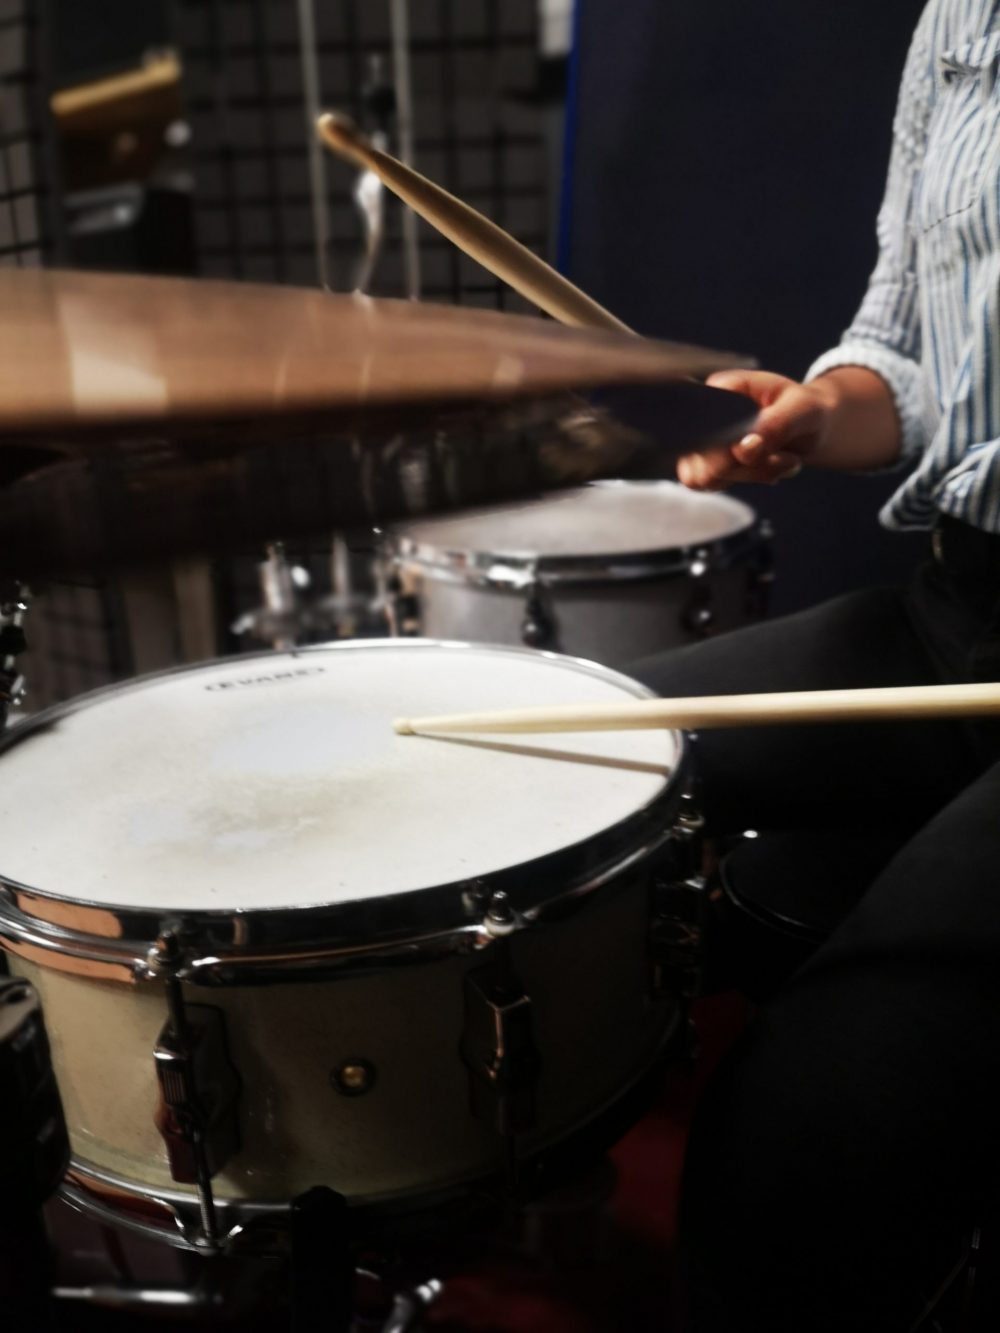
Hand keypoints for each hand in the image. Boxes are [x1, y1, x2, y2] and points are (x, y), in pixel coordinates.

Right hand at [677, 369, 835, 490]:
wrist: (815, 426)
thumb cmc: (806, 408)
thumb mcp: (802, 408)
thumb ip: (774, 425)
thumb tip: (742, 450)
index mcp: (720, 389)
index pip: (699, 422)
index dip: (721, 444)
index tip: (759, 445)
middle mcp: (706, 414)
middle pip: (702, 458)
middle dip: (747, 466)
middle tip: (784, 456)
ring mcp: (706, 442)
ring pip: (711, 477)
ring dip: (755, 474)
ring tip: (787, 459)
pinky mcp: (714, 463)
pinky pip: (721, 484)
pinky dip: (755, 479)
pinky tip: (777, 467)